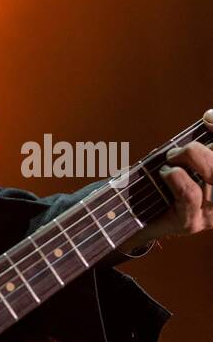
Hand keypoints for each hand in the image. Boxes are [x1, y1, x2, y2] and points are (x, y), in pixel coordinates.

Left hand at [120, 108, 212, 251]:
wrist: (137, 221)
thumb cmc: (162, 184)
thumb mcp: (181, 161)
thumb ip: (196, 145)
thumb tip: (209, 117)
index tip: (207, 118)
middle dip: (197, 149)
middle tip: (175, 153)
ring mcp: (211, 213)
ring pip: (212, 173)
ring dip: (186, 159)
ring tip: (169, 163)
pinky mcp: (192, 223)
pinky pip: (190, 194)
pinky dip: (175, 176)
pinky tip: (165, 174)